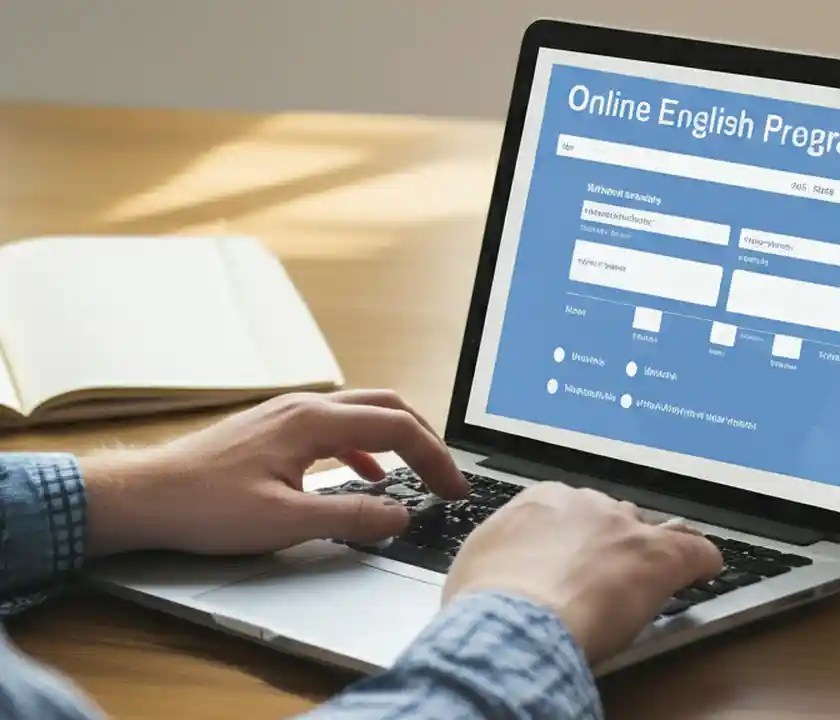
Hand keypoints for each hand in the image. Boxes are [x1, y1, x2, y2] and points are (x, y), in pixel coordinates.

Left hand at [82, 390, 466, 555]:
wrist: (144, 496)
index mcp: (314, 421)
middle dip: (426, 439)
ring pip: (363, 413)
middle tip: (446, 477)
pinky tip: (369, 473)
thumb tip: (402, 515)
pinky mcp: (276, 429)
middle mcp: (306, 406)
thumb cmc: (206, 507)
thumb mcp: (287, 522)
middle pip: (388, 406)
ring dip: (398, 440)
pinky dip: (366, 447)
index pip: (398, 426)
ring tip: (419, 473)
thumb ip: (352, 516)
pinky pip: (337, 427)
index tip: (454, 489)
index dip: (435, 457)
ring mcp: (289, 414)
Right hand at [443, 482, 723, 663]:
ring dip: (652, 553)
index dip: (575, 537)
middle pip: (614, 517)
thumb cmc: (487, 600)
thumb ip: (502, 552)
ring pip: (655, 531)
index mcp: (542, 500)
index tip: (572, 558)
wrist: (513, 620)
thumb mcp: (480, 562)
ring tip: (651, 577)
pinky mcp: (660, 557)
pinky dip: (702, 562)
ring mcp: (626, 528)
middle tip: (604, 576)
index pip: (571, 509)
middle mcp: (587, 504)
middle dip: (612, 542)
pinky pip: (697, 551)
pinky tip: (702, 571)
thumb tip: (500, 565)